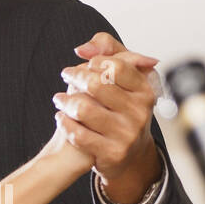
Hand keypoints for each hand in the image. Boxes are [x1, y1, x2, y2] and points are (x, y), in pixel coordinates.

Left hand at [53, 32, 162, 203]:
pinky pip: (79, 134)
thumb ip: (109, 51)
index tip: (84, 63)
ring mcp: (127, 135)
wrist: (130, 153)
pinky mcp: (113, 153)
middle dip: (76, 77)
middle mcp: (140, 113)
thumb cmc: (123, 108)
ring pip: (84, 109)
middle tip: (66, 75)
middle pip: (97, 85)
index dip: (96, 62)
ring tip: (59, 98)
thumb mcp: (125, 77)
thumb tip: (83, 49)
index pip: (117, 67)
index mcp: (145, 91)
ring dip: (65, 101)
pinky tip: (61, 117)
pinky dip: (65, 123)